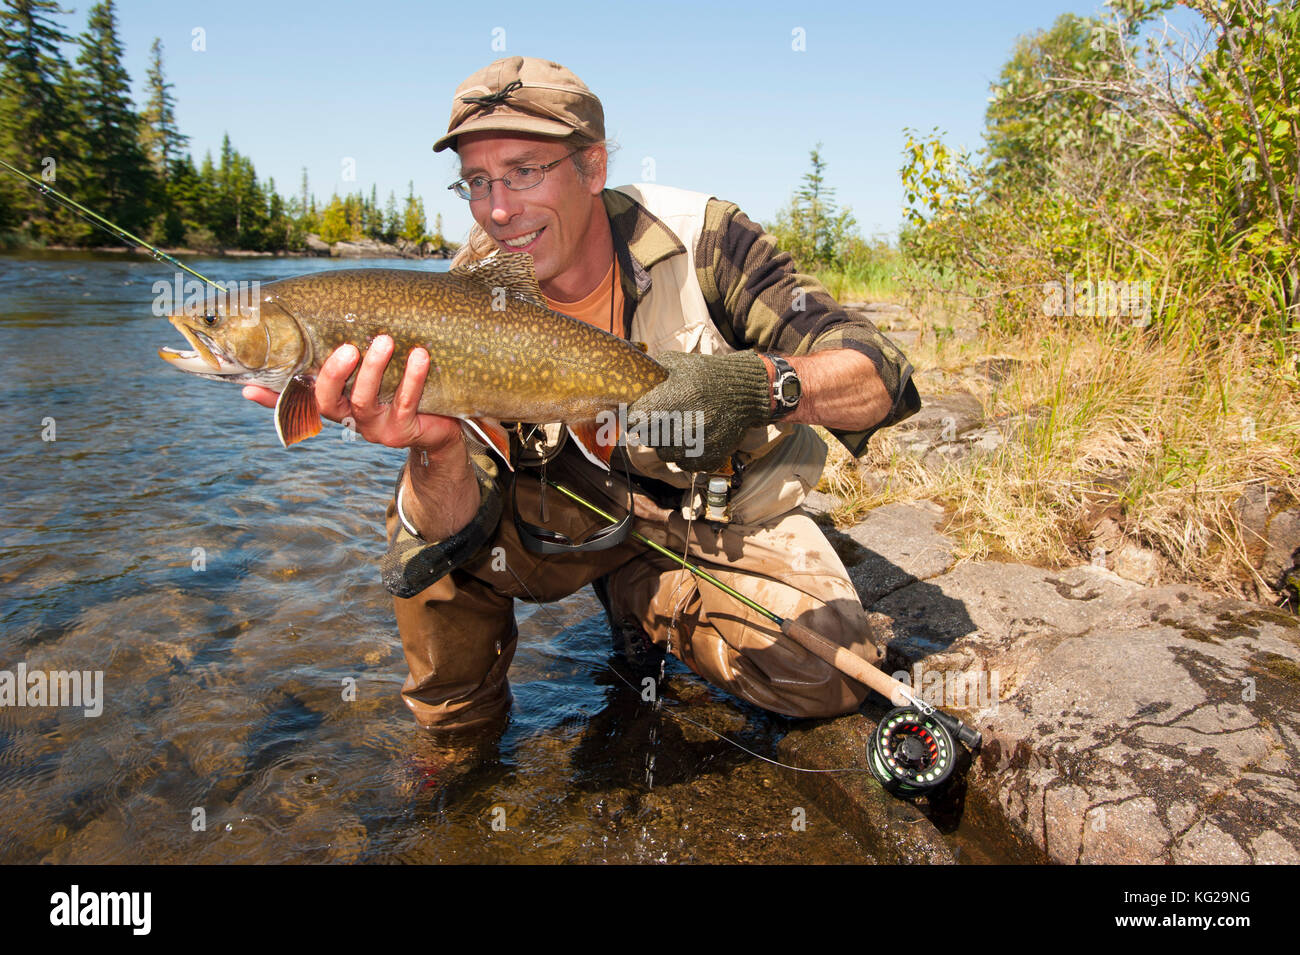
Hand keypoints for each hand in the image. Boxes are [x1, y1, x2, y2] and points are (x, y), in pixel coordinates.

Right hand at [241, 335, 461, 454]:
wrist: (439, 431)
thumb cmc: (397, 392)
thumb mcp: (367, 378)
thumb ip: (339, 364)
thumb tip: (299, 346)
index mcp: (335, 404)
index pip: (297, 399)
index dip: (271, 396)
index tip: (248, 385)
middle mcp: (349, 418)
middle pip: (329, 400)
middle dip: (334, 373)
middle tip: (347, 346)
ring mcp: (375, 428)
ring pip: (366, 400)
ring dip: (375, 368)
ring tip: (385, 340)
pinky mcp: (404, 431)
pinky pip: (406, 403)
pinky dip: (414, 378)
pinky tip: (420, 355)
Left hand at [629, 349, 771, 472]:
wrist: (746, 391)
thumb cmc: (710, 374)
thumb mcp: (678, 363)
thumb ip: (653, 373)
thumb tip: (632, 380)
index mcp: (667, 402)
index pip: (633, 420)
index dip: (636, 416)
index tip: (644, 413)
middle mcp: (678, 427)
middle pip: (647, 439)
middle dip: (652, 429)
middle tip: (666, 419)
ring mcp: (693, 446)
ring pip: (664, 454)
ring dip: (668, 444)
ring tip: (682, 428)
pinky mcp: (707, 458)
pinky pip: (684, 463)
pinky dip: (686, 454)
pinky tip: (696, 438)